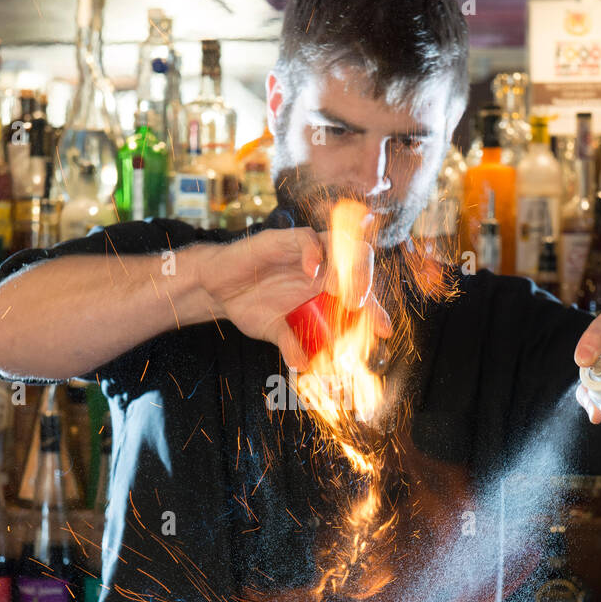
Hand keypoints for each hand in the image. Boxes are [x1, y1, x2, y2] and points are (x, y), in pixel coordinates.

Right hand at [197, 227, 390, 370]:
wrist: (216, 288)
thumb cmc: (249, 304)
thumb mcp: (272, 330)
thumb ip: (290, 342)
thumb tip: (303, 364)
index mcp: (325, 287)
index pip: (360, 291)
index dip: (376, 309)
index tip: (384, 330)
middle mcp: (321, 265)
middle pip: (359, 260)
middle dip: (366, 282)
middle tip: (361, 307)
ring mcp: (303, 250)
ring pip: (339, 243)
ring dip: (346, 265)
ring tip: (341, 291)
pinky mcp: (281, 239)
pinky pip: (306, 238)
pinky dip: (313, 252)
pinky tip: (311, 271)